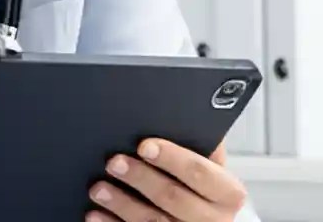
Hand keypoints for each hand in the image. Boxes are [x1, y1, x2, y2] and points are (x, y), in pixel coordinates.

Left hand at [87, 140, 246, 221]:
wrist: (203, 218)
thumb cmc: (198, 183)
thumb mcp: (206, 163)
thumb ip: (196, 142)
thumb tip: (177, 112)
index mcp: (227, 193)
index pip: (200, 172)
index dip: (171, 158)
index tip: (144, 145)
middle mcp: (213, 219)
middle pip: (174, 198)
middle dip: (141, 178)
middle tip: (113, 162)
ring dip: (122, 204)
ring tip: (98, 188)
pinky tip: (95, 214)